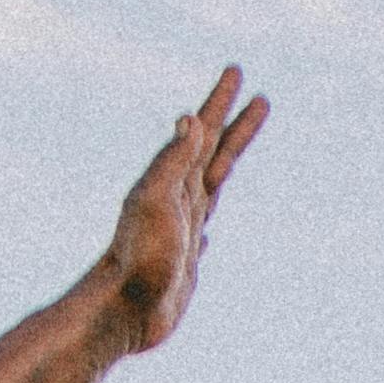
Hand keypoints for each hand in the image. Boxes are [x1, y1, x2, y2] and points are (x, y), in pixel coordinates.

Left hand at [92, 69, 266, 347]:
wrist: (124, 310)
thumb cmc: (138, 257)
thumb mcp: (155, 201)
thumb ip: (171, 162)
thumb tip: (188, 119)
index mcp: (174, 182)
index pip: (204, 134)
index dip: (220, 103)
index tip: (235, 72)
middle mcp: (178, 200)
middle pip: (214, 153)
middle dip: (235, 125)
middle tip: (259, 98)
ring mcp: (182, 229)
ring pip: (212, 187)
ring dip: (226, 163)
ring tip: (236, 151)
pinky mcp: (183, 260)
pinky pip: (202, 232)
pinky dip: (208, 220)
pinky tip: (207, 232)